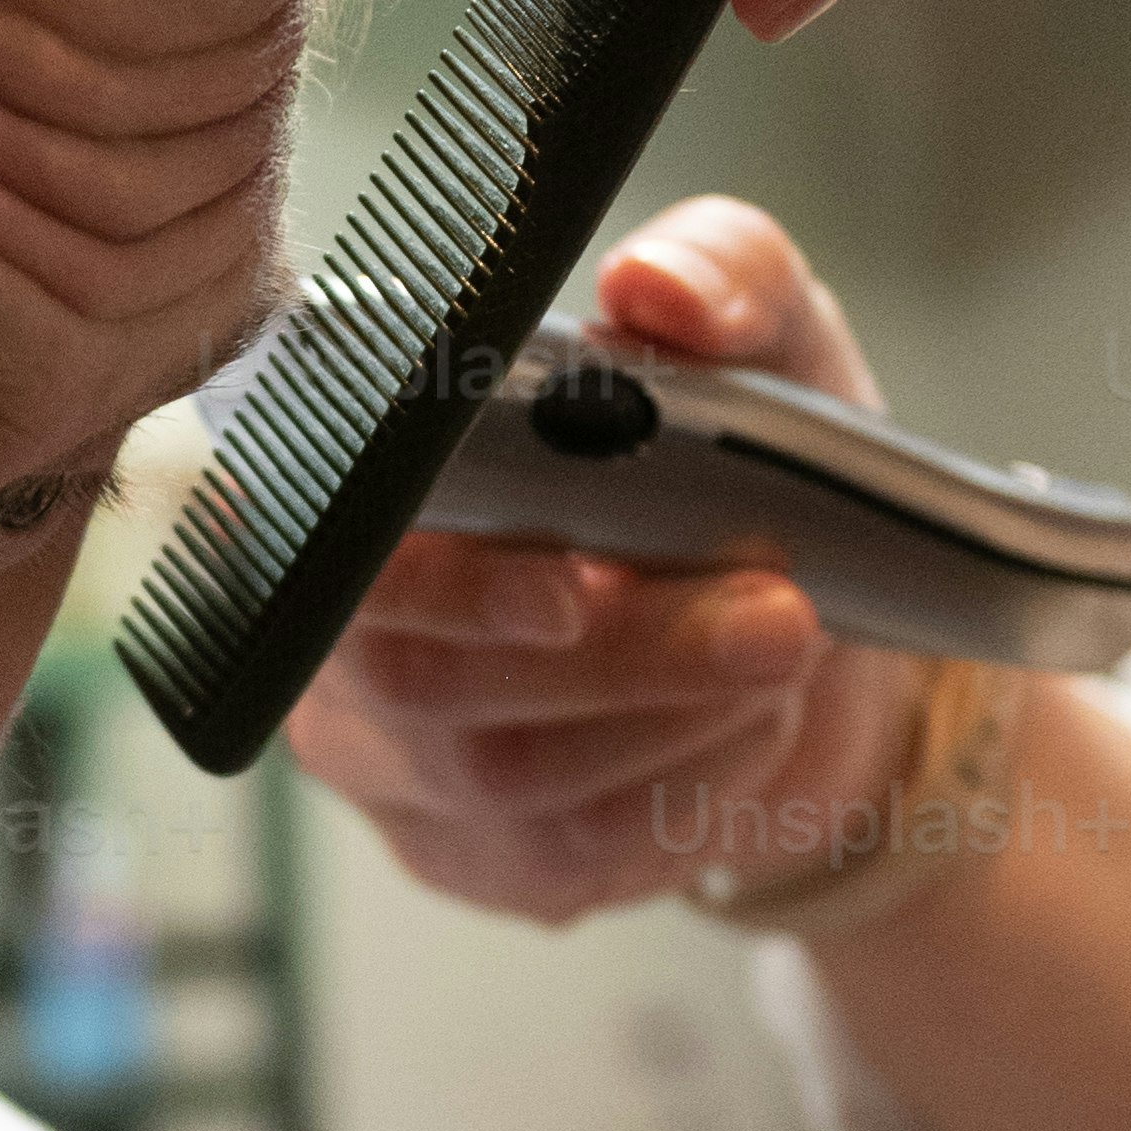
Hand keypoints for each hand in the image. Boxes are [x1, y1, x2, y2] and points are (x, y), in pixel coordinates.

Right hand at [283, 198, 927, 924]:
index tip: (569, 583)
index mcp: (362, 482)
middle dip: (619, 654)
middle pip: (422, 676)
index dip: (431, 571)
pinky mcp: (477, 860)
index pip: (321, 537)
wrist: (809, 637)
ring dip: (669, 715)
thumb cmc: (738, 468)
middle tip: (778, 615)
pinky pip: (565, 852)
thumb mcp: (764, 340)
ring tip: (786, 651)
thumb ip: (721, 271)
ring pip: (500, 774)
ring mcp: (396, 765)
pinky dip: (682, 789)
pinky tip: (748, 726)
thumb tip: (658, 287)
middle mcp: (341, 630)